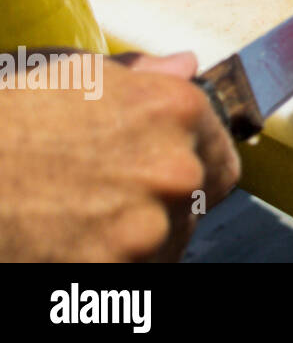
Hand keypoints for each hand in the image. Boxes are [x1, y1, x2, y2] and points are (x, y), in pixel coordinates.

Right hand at [0, 49, 239, 261]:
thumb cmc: (8, 123)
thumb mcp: (73, 77)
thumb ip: (142, 76)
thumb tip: (186, 65)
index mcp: (176, 111)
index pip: (222, 153)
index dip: (196, 161)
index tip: (167, 167)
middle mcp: (177, 168)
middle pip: (201, 198)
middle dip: (170, 197)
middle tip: (116, 194)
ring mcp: (152, 228)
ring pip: (172, 239)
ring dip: (141, 234)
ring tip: (84, 217)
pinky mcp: (122, 277)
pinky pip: (141, 275)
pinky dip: (115, 266)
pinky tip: (74, 244)